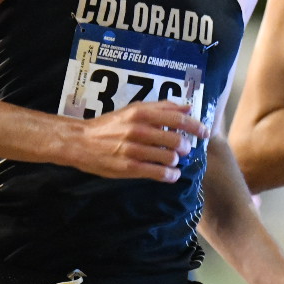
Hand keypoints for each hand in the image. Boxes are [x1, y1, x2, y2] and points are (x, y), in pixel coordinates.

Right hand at [71, 100, 208, 181]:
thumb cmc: (110, 125)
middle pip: (177, 140)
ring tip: (173, 161)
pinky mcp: (129, 168)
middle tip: (183, 149)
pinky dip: (170, 175)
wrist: (80, 142)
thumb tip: (187, 108)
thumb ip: (161, 108)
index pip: (177, 119)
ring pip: (170, 157)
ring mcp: (133, 150)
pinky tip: (171, 174)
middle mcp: (138, 130)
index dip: (195, 127)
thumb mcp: (133, 110)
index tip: (204, 133)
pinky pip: (158, 173)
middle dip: (185, 146)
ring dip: (176, 161)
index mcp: (141, 113)